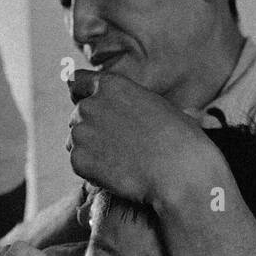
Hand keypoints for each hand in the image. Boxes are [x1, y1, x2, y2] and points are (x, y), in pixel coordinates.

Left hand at [66, 69, 207, 203]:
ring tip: (121, 161)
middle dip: (92, 128)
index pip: (77, 81)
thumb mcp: (158, 106)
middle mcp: (90, 105)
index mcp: (111, 86)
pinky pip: (79, 164)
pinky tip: (117, 174)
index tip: (79, 99)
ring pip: (75, 141)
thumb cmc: (180, 139)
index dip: (79, 92)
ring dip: (90, 150)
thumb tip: (129, 114)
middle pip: (78, 116)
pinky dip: (92, 171)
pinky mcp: (78, 160)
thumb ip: (132, 103)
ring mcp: (81, 133)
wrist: (178, 172)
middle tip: (117, 145)